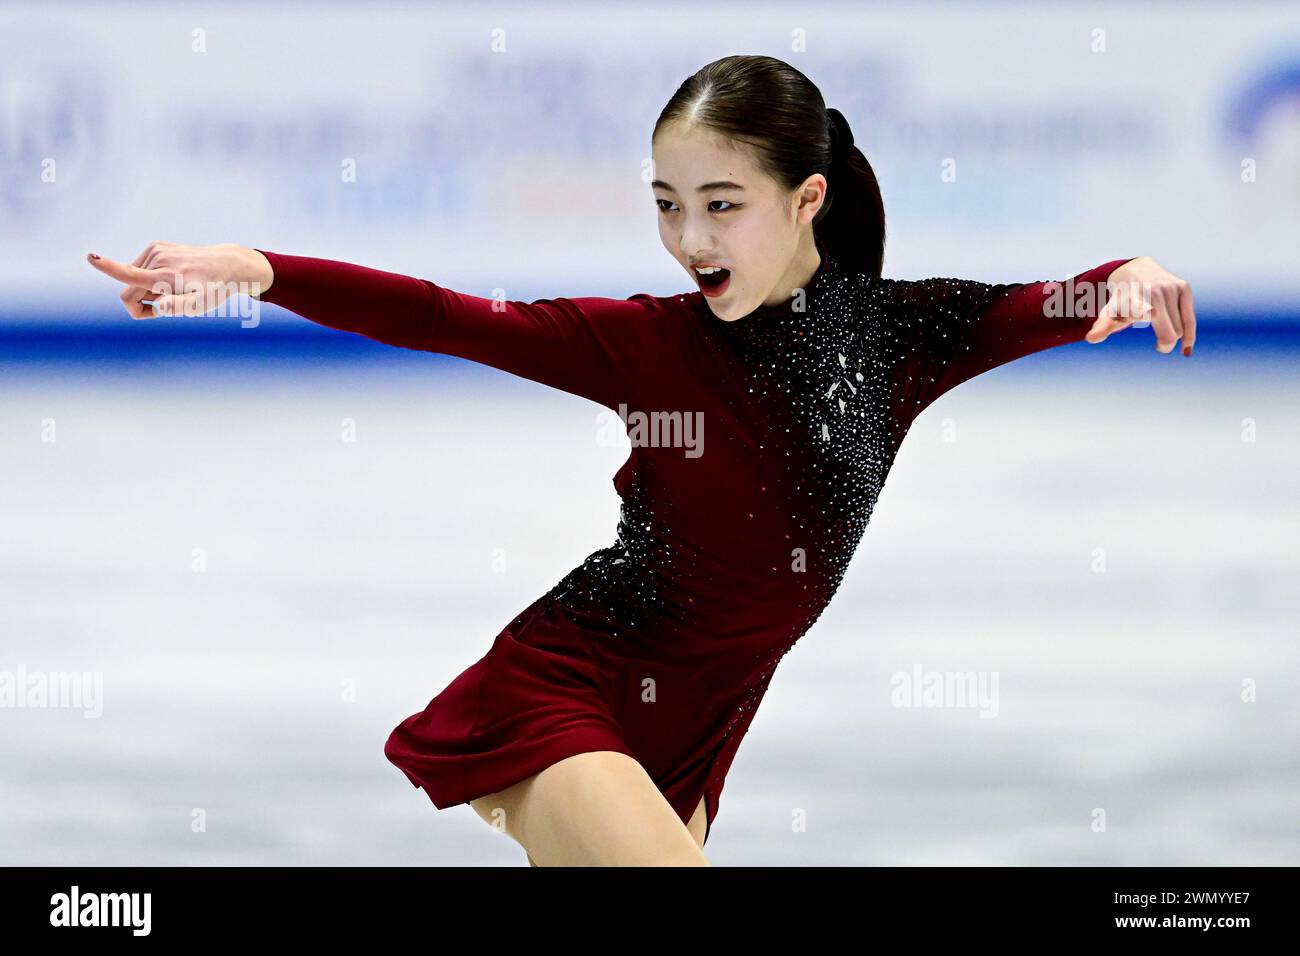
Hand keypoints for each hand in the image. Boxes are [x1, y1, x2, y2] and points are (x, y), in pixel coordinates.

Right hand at [85, 242, 273, 318]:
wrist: (227, 265)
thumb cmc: (214, 289)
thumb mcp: (200, 306)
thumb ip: (177, 308)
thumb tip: (157, 307)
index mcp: (164, 276)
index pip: (131, 274)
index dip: (107, 268)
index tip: (91, 256)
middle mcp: (157, 259)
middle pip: (128, 289)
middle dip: (140, 304)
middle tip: (167, 307)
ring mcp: (156, 250)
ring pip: (133, 280)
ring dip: (148, 291)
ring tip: (175, 289)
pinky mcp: (157, 246)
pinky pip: (141, 269)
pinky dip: (151, 279)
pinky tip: (172, 279)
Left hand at [1086, 256, 1195, 355]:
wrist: (1136, 270)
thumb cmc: (1122, 299)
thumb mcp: (1109, 312)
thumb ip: (1102, 327)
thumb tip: (1090, 339)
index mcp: (1132, 298)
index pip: (1138, 306)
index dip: (1143, 310)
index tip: (1151, 312)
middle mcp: (1152, 290)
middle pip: (1168, 332)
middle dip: (1164, 344)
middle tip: (1159, 347)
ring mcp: (1169, 288)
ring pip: (1179, 328)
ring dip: (1173, 336)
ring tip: (1163, 335)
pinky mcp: (1183, 287)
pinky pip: (1189, 320)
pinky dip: (1189, 337)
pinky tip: (1186, 350)